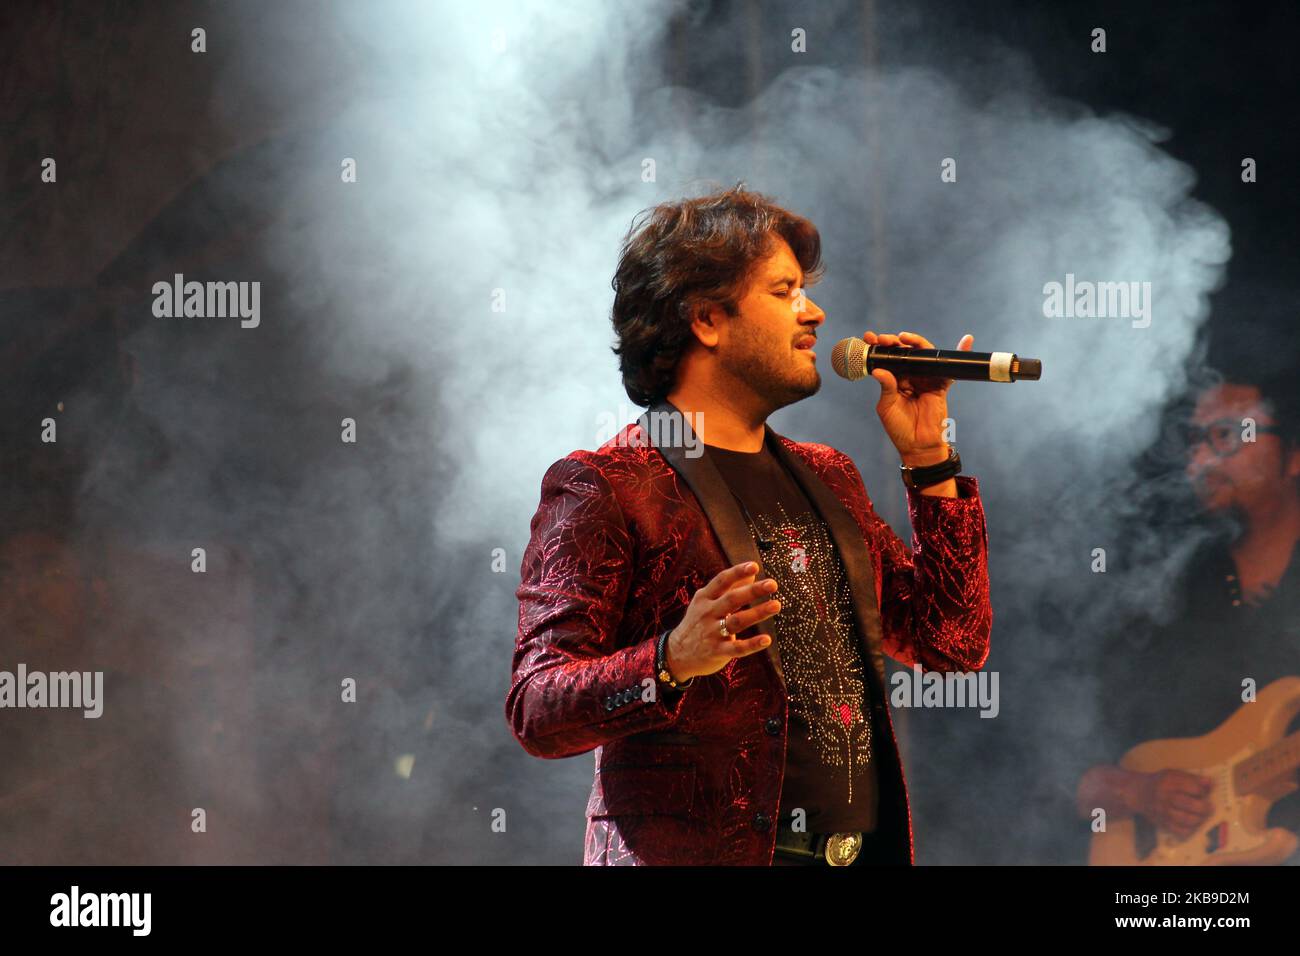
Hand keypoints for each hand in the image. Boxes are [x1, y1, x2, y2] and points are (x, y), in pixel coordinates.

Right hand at [665, 561, 779, 680]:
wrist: (677, 654)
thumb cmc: (697, 622)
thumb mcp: (707, 602)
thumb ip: (729, 588)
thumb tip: (753, 573)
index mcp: (705, 598)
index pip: (722, 581)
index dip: (737, 572)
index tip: (754, 566)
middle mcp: (708, 613)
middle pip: (732, 599)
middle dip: (752, 591)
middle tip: (772, 584)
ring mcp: (712, 633)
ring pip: (737, 621)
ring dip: (757, 613)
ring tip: (776, 605)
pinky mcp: (718, 651)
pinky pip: (737, 648)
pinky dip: (752, 644)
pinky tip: (766, 640)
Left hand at [862, 330, 972, 465]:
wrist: (918, 446)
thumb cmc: (899, 428)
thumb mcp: (887, 406)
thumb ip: (886, 387)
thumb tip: (879, 370)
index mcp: (894, 380)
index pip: (887, 359)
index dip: (879, 348)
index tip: (869, 338)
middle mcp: (910, 376)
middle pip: (904, 352)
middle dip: (894, 342)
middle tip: (883, 339)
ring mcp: (926, 379)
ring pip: (923, 354)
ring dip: (914, 342)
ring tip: (904, 337)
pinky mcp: (940, 385)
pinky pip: (949, 368)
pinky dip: (959, 353)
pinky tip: (966, 340)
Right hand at [1134, 769, 1213, 838]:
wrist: (1139, 792)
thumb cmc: (1161, 782)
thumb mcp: (1174, 774)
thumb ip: (1192, 778)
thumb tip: (1211, 783)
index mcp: (1169, 781)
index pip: (1192, 788)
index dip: (1203, 791)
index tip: (1205, 793)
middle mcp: (1165, 796)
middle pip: (1190, 804)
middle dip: (1204, 807)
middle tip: (1208, 808)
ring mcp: (1163, 811)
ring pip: (1186, 819)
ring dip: (1199, 819)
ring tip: (1201, 816)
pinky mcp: (1162, 823)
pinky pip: (1180, 831)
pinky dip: (1190, 829)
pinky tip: (1192, 824)